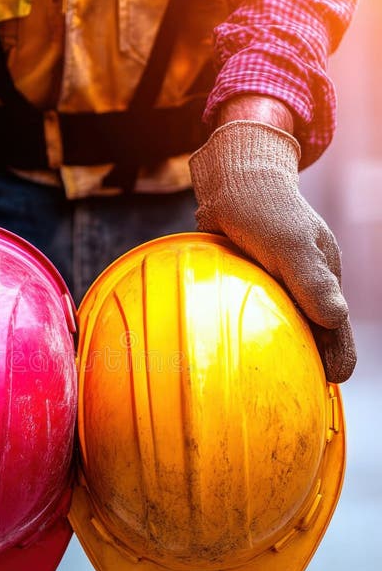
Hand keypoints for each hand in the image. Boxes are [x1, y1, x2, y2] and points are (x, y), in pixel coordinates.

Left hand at [189, 119, 355, 382]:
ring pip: (286, 320)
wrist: (232, 181)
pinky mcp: (252, 277)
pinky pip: (258, 309)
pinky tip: (241, 345)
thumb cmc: (264, 209)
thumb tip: (336, 319)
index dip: (338, 353)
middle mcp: (303, 280)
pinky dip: (258, 329)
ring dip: (284, 345)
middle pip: (313, 327)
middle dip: (313, 356)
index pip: (335, 324)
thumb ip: (311, 282)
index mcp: (323, 274)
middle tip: (304, 389)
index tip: (333, 379)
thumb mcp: (290, 245)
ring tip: (275, 377)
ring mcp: (278, 279)